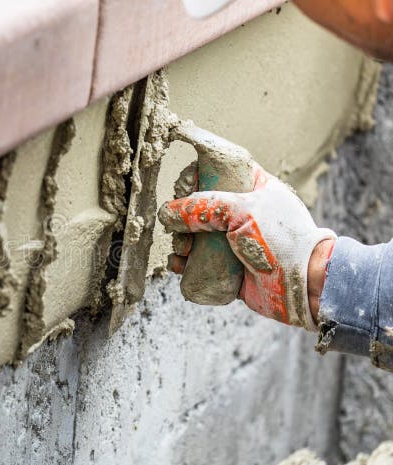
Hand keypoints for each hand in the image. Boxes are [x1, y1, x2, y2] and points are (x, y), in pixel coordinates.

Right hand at [158, 164, 335, 330]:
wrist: (303, 285)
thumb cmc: (283, 241)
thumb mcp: (243, 211)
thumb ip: (203, 206)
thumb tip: (167, 213)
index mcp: (253, 188)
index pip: (217, 172)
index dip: (195, 177)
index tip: (182, 188)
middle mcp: (241, 212)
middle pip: (199, 205)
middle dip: (182, 215)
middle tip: (179, 225)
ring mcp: (233, 240)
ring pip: (194, 235)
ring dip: (180, 240)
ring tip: (182, 250)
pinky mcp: (227, 266)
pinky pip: (197, 261)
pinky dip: (183, 263)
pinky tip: (178, 265)